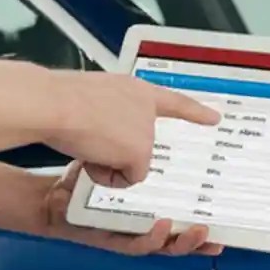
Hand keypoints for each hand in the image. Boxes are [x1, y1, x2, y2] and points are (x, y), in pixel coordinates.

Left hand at [40, 162, 224, 256]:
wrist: (47, 193)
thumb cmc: (80, 171)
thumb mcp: (116, 146)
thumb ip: (138, 146)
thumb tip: (157, 138)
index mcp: (147, 198)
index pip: (182, 206)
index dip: (204, 211)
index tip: (229, 217)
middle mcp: (139, 220)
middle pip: (178, 231)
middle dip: (201, 237)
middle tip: (219, 233)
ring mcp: (124, 231)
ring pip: (161, 244)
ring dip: (183, 242)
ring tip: (199, 233)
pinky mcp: (107, 239)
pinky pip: (133, 244)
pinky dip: (150, 238)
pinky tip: (162, 227)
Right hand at [43, 71, 220, 188]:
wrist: (55, 105)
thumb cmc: (60, 100)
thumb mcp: (96, 98)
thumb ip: (112, 112)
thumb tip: (108, 136)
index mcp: (137, 90)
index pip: (172, 100)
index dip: (195, 111)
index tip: (215, 118)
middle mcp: (147, 108)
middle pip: (141, 145)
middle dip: (118, 151)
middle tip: (92, 139)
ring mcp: (147, 131)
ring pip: (131, 164)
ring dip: (108, 162)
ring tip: (86, 142)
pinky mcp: (141, 153)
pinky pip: (126, 180)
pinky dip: (107, 176)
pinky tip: (91, 157)